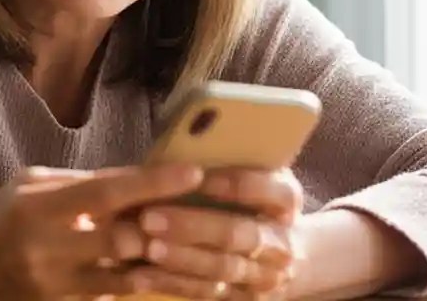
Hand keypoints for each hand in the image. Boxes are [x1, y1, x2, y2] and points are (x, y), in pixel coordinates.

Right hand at [0, 164, 220, 299]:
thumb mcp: (31, 185)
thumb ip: (81, 183)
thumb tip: (136, 176)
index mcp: (39, 209)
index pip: (105, 193)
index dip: (151, 184)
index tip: (191, 174)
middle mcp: (48, 250)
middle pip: (123, 242)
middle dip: (165, 229)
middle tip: (202, 214)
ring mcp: (56, 286)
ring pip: (127, 278)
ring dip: (163, 261)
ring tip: (199, 247)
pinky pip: (114, 294)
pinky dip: (142, 281)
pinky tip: (168, 271)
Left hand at [133, 168, 304, 299]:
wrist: (277, 251)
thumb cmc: (249, 199)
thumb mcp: (251, 173)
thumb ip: (225, 161)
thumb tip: (180, 141)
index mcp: (286, 200)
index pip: (272, 191)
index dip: (237, 184)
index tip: (198, 175)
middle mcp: (282, 241)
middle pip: (239, 234)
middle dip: (193, 226)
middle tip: (150, 216)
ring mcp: (265, 277)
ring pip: (221, 269)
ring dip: (180, 259)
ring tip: (145, 247)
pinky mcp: (243, 300)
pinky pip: (207, 294)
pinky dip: (172, 283)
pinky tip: (141, 275)